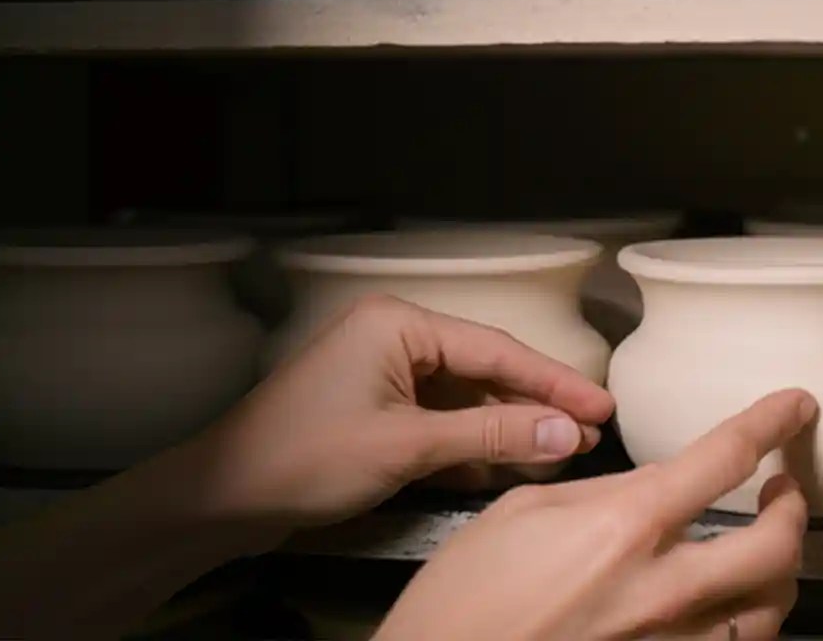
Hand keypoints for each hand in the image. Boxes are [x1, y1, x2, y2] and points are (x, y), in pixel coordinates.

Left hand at [181, 294, 615, 528]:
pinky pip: (439, 419)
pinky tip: (507, 466)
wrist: (220, 498)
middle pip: (485, 370)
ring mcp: (383, 373)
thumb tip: (568, 434)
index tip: (602, 409)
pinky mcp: (376, 408)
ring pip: (465, 398)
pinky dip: (471, 444)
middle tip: (592, 435)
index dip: (555, 383)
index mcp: (399, 324)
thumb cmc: (302, 459)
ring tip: (561, 454)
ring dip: (506, 428)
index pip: (497, 349)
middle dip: (535, 407)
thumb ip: (492, 433)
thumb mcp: (408, 446)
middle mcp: (394, 337)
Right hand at [377, 389, 817, 640]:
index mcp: (626, 526)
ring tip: (764, 546)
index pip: (724, 457)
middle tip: (784, 488)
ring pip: (772, 609)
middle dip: (795, 506)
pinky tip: (732, 605)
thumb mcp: (522, 514)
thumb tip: (656, 484)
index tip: (799, 406)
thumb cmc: (466, 593)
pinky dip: (747, 621)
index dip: (772, 423)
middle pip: (777, 545)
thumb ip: (602, 493)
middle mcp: (665, 589)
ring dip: (779, 569)